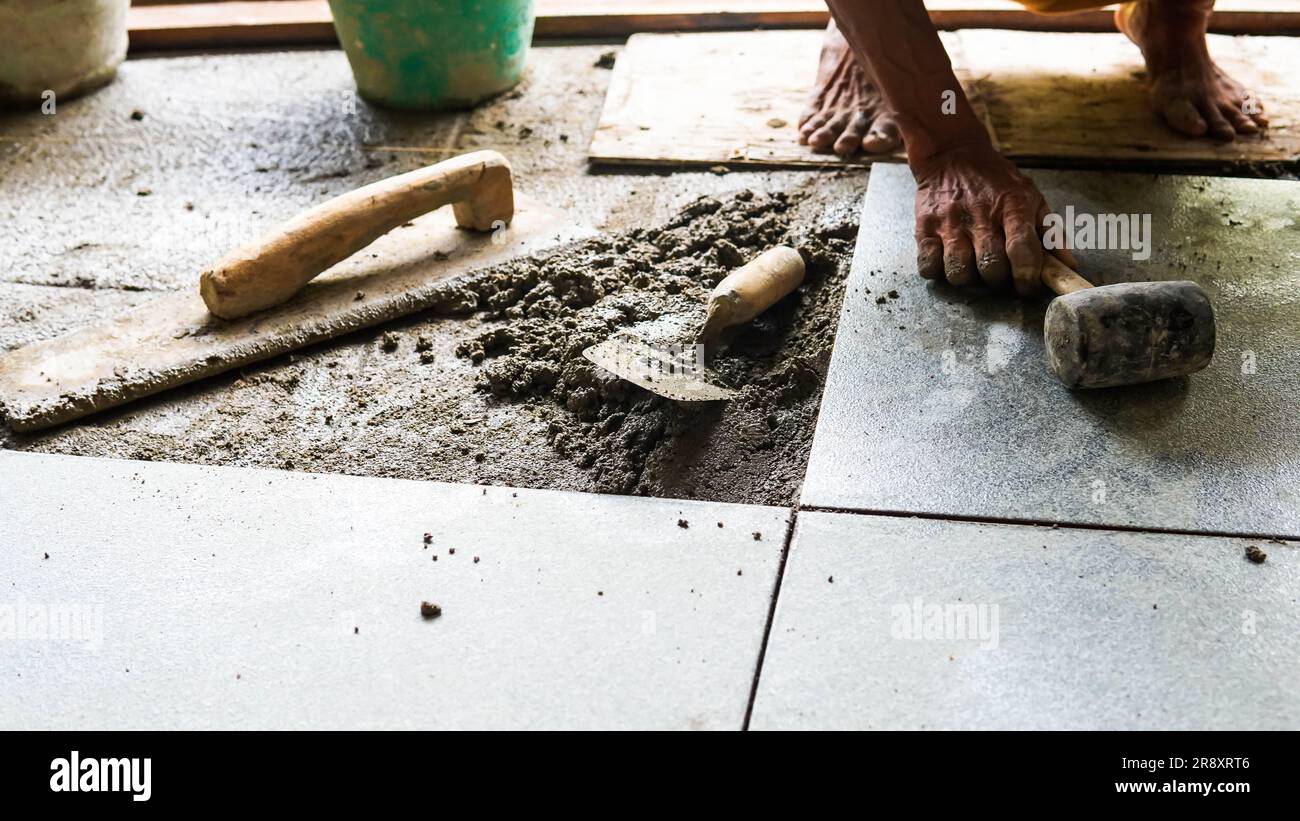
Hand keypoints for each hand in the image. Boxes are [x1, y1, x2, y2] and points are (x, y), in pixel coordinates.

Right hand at [910, 142, 1074, 296]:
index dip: (1028, 278)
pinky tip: (948, 261)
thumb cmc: (995, 180)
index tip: (1028, 287)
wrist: (951, 154)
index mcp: (1012, 206)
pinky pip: (927, 266)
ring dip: (968, 278)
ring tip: (973, 267)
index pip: (1022, 251)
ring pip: (958, 272)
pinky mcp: (924, 229)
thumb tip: (1068, 265)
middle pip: (991, 268)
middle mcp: (980, 216)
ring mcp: (950, 224)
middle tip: (999, 275)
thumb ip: (1050, 231)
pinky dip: (937, 271)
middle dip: (999, 281)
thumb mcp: (1030, 195)